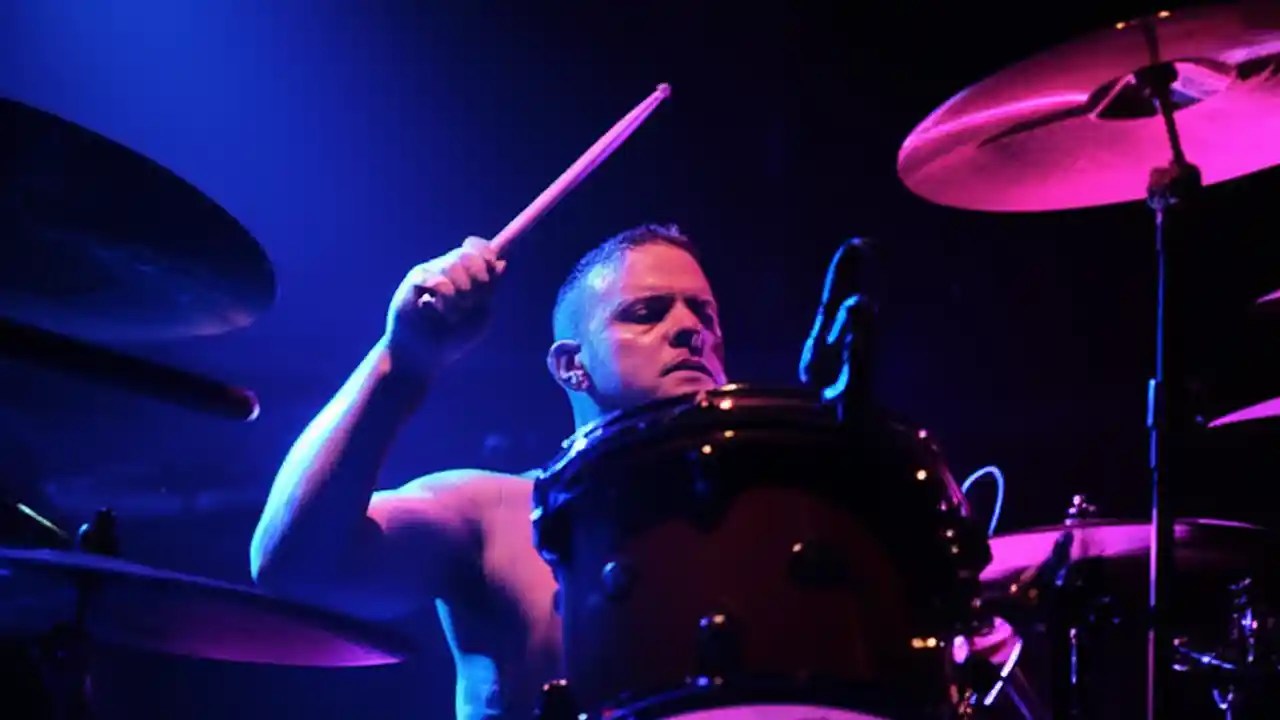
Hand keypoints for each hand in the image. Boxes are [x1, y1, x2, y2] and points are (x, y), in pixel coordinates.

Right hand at [383, 236, 506, 375]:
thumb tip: (502, 263)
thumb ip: (490, 290)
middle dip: (477, 277)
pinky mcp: (413, 281)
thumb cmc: (452, 339)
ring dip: (460, 295)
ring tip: (450, 316)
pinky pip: (437, 280)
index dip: (486, 253)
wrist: (423, 357)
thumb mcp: (480, 315)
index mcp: (465, 275)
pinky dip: (443, 298)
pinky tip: (432, 310)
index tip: (492, 264)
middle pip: (467, 255)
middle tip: (473, 302)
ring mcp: (429, 273)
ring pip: (453, 265)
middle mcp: (446, 270)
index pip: (477, 249)